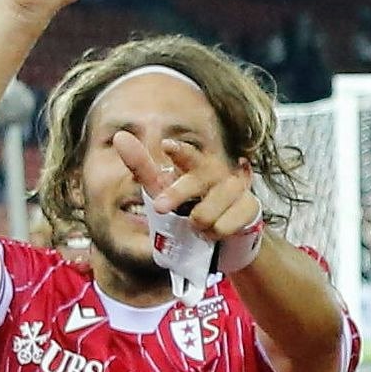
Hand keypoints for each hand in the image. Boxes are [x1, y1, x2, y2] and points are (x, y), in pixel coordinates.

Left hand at [111, 122, 260, 251]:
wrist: (225, 234)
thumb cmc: (190, 206)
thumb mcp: (163, 189)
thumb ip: (142, 166)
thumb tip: (120, 136)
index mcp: (195, 164)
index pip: (186, 155)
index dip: (178, 151)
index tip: (166, 146)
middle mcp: (217, 171)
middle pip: (195, 182)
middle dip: (177, 194)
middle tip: (159, 207)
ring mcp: (236, 188)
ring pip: (205, 214)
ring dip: (197, 226)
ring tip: (199, 226)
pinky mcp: (250, 206)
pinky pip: (223, 228)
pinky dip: (214, 235)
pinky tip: (217, 231)